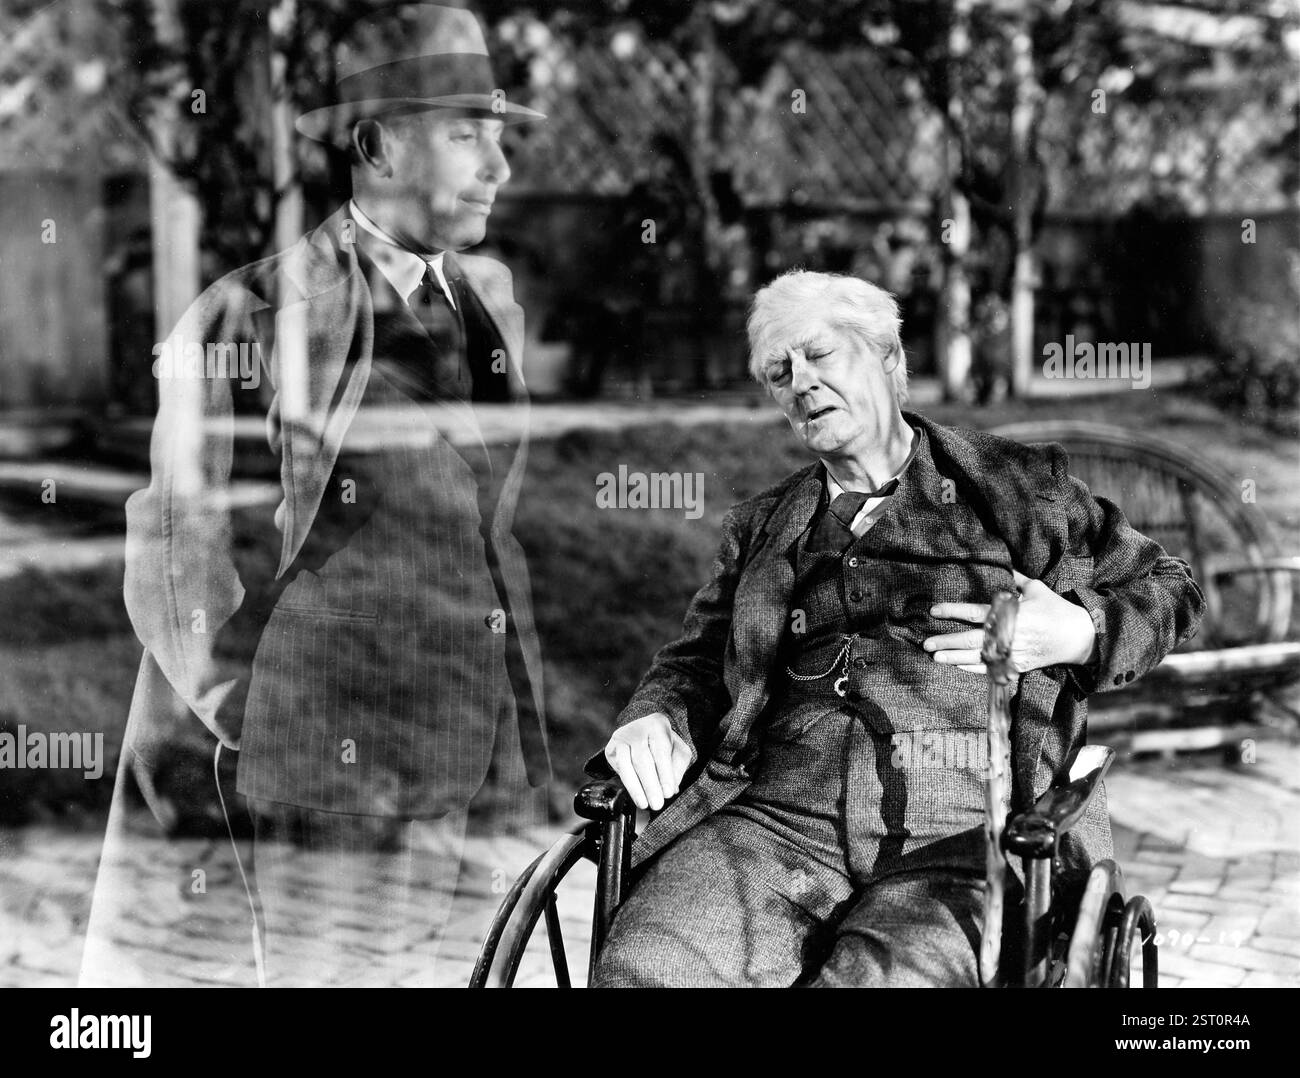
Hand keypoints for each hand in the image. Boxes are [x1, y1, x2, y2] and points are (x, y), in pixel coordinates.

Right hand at [602, 712, 692, 810]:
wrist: (644, 730)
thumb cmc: (664, 743)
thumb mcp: (678, 751)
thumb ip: (678, 768)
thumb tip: (671, 788)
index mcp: (657, 726)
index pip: (660, 751)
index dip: (664, 773)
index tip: (668, 792)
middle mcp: (636, 730)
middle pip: (642, 759)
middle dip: (650, 784)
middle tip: (657, 804)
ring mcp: (621, 738)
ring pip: (626, 764)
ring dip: (635, 787)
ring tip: (644, 804)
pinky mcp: (611, 749)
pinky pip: (618, 768)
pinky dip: (627, 784)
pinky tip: (636, 795)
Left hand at [922, 570, 1098, 674]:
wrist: (1079, 637)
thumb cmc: (1056, 609)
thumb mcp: (1036, 588)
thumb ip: (1014, 579)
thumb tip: (999, 564)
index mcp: (1011, 613)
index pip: (975, 612)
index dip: (952, 611)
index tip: (933, 610)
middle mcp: (1009, 635)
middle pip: (970, 639)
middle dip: (946, 641)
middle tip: (926, 642)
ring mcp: (1013, 654)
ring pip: (977, 657)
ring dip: (954, 657)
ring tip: (934, 657)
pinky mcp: (1017, 667)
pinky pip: (990, 670)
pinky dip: (972, 668)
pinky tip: (957, 665)